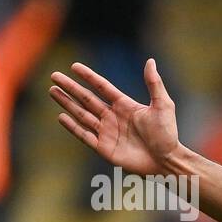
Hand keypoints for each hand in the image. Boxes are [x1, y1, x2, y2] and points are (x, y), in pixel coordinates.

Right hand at [50, 58, 179, 174]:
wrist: (167, 160)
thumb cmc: (168, 133)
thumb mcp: (163, 105)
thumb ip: (154, 83)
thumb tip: (150, 61)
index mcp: (125, 105)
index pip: (102, 87)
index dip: (88, 77)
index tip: (74, 66)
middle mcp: (113, 117)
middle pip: (87, 99)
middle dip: (70, 88)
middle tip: (54, 76)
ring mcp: (107, 133)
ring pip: (82, 114)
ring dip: (67, 103)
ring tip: (53, 91)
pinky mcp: (105, 148)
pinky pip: (85, 136)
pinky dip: (73, 127)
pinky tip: (61, 116)